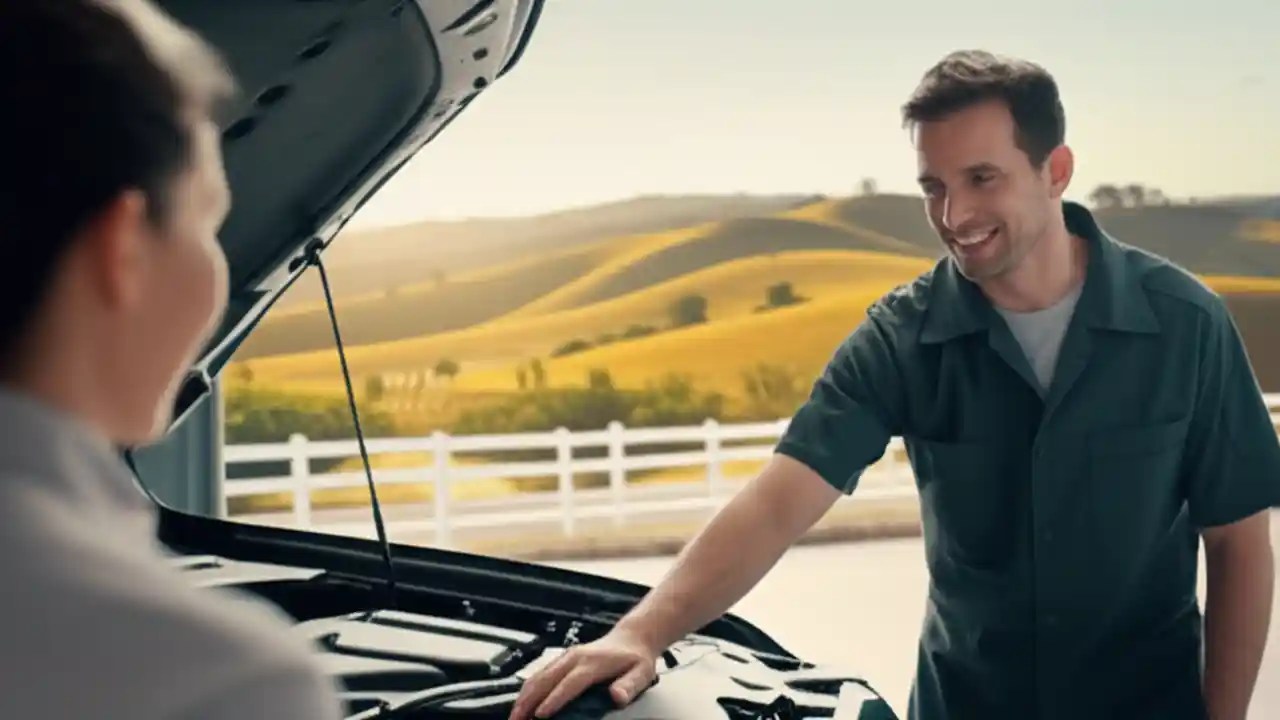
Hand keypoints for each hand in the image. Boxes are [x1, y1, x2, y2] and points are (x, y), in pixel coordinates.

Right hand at [508, 628, 658, 719]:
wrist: (631, 638)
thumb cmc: (635, 659)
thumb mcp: (641, 673)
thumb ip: (629, 686)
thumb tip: (617, 697)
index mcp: (592, 663)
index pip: (569, 684)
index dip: (554, 700)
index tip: (541, 716)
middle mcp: (575, 657)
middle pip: (545, 679)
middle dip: (528, 702)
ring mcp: (566, 657)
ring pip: (538, 676)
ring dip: (524, 697)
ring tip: (514, 717)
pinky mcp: (561, 660)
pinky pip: (540, 674)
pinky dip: (528, 690)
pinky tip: (522, 704)